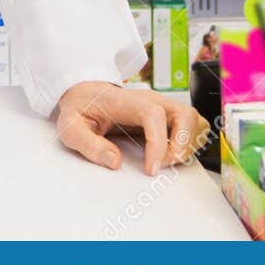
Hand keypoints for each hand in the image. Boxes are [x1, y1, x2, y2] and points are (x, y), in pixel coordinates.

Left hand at [54, 81, 208, 174]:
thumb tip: (115, 161)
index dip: (158, 143)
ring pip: (194, 119)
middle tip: (162, 164)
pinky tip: (171, 154)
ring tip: (167, 160)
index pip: (153, 114)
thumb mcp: (70, 128)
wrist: (85, 95)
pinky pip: (192, 126)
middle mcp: (150, 100)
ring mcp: (161, 106)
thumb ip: (89, 145)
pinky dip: (190, 142)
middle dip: (182, 144)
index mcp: (125, 101)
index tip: (151, 168)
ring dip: (189, 144)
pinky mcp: (167, 116)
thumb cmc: (80, 110)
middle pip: (185, 113)